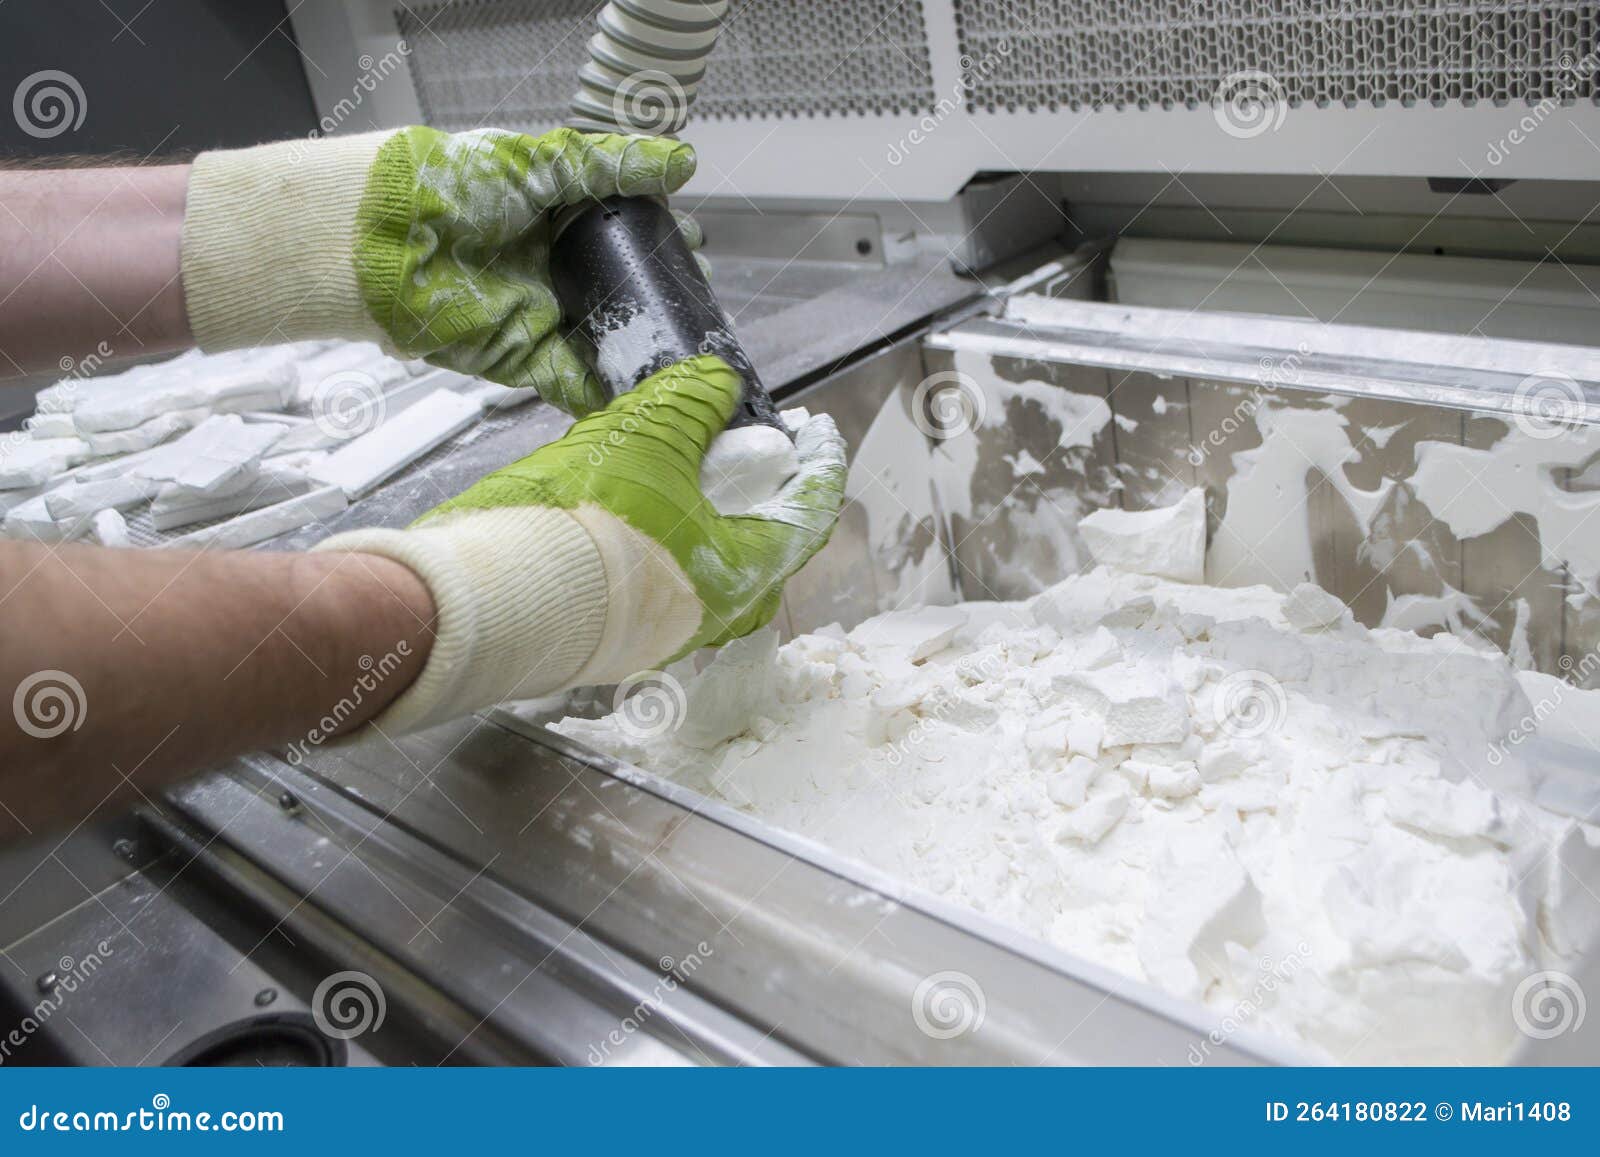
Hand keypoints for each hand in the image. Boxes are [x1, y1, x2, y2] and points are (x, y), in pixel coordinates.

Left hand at [181, 126, 700, 415]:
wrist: (380, 237)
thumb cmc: (450, 186)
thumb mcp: (539, 160)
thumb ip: (611, 165)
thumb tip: (683, 162)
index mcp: (559, 220)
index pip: (626, 237)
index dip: (663, 248)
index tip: (698, 256)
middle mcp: (553, 270)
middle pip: (623, 295)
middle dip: (661, 306)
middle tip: (699, 312)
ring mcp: (540, 316)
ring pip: (605, 341)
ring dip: (642, 353)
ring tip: (687, 360)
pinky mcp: (519, 357)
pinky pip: (570, 380)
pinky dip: (604, 390)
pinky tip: (641, 392)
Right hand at [311, 356, 846, 733]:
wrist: (491, 600)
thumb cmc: (581, 525)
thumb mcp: (646, 439)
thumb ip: (692, 407)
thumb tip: (718, 385)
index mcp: (743, 570)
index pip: (808, 512)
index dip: (818, 465)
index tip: (818, 434)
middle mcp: (715, 612)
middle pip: (765, 546)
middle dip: (763, 494)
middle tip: (750, 450)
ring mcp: (667, 630)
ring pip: (711, 566)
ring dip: (711, 517)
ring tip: (687, 471)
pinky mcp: (619, 634)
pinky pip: (665, 579)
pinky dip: (668, 538)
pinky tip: (637, 508)